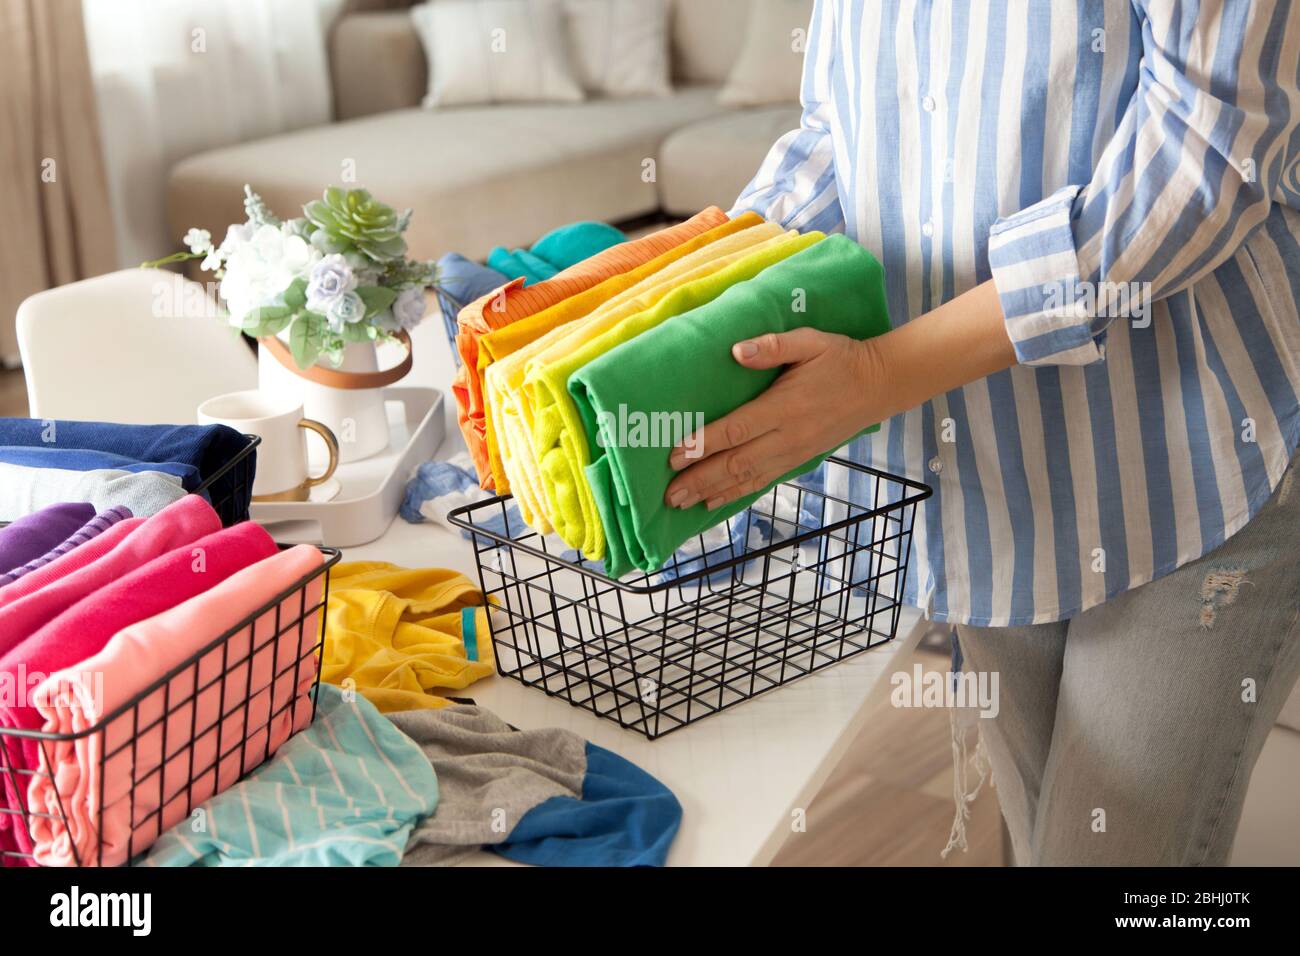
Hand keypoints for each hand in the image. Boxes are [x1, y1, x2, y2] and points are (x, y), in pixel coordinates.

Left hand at [662, 279, 1016, 511]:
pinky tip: (714, 502)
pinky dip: (736, 494)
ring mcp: (794, 452)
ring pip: (747, 479)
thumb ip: (774, 346)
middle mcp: (787, 436)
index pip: (737, 430)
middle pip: (736, 464)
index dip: (704, 444)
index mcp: (785, 406)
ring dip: (712, 492)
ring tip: (681, 503)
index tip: (675, 455)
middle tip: (668, 494)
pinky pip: (763, 481)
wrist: (880, 385)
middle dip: (700, 479)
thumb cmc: (841, 359)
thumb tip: (737, 351)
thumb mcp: (810, 342)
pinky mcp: (800, 460)